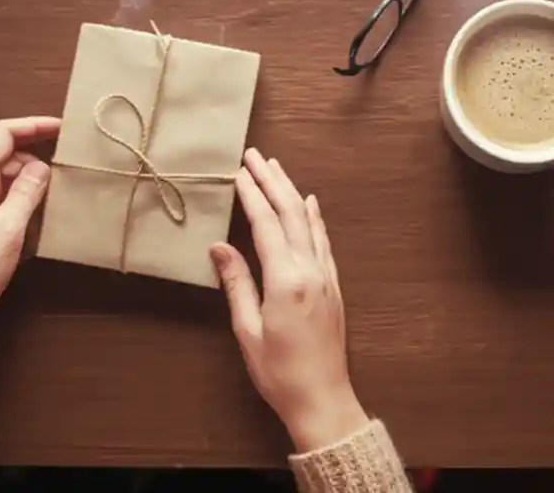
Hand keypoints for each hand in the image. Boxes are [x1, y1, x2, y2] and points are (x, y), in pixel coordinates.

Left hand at [0, 116, 59, 411]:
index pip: (4, 134)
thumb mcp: (8, 229)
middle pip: (9, 154)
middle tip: (73, 166)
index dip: (35, 125)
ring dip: (35, 182)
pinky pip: (6, 199)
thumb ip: (27, 192)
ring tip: (64, 193)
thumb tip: (44, 166)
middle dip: (39, 155)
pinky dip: (26, 201)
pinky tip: (45, 216)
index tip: (66, 128)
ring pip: (10, 178)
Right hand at [211, 148, 368, 451]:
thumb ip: (237, 284)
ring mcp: (326, 276)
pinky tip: (309, 203)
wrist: (322, 398)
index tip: (238, 171)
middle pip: (290, 214)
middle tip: (254, 155)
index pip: (266, 224)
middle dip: (271, 181)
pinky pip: (323, 240)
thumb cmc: (279, 371)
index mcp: (286, 279)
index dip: (251, 195)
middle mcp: (311, 270)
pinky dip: (314, 217)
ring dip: (292, 192)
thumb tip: (219, 246)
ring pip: (309, 222)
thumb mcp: (247, 330)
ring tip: (276, 168)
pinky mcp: (334, 286)